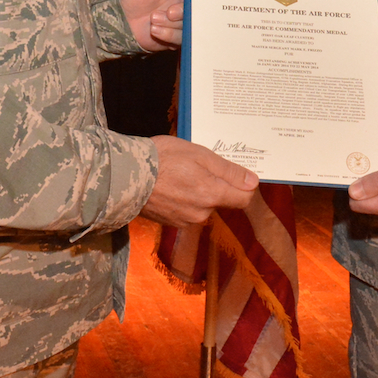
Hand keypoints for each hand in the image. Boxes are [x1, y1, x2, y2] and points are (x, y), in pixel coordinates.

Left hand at [120, 0, 201, 50]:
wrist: (122, 15)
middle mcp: (191, 1)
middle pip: (202, 8)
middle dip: (184, 11)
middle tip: (170, 12)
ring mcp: (185, 19)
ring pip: (192, 25)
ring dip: (171, 24)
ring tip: (154, 18)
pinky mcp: (179, 36)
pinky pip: (182, 39)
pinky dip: (168, 34)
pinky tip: (154, 29)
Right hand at [140, 136, 259, 226]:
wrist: (125, 175)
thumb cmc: (163, 158)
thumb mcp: (199, 155)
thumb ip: (228, 171)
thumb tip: (253, 182)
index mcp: (211, 195)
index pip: (243, 199)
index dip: (242, 184)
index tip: (233, 172)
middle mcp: (202, 213)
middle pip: (222, 200)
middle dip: (215, 184)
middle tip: (197, 165)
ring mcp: (186, 221)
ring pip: (204, 205)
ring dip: (198, 191)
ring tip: (179, 173)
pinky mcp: (172, 223)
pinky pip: (188, 211)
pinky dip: (184, 199)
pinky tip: (170, 185)